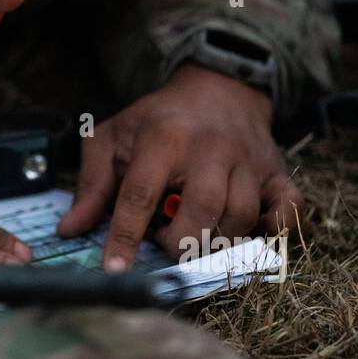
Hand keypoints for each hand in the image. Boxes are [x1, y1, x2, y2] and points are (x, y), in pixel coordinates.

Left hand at [58, 63, 300, 268]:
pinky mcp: (277, 173)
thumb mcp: (112, 138)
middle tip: (166, 243)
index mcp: (164, 139)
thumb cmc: (157, 120)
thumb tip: (69, 230)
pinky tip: (249, 236)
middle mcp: (211, 150)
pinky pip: (289, 209)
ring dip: (216, 242)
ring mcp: (249, 162)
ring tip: (196, 237)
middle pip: (201, 211)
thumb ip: (91, 184)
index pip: (140, 194)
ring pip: (241, 217)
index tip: (113, 270)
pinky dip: (275, 231)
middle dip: (179, 242)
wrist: (217, 88)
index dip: (124, 236)